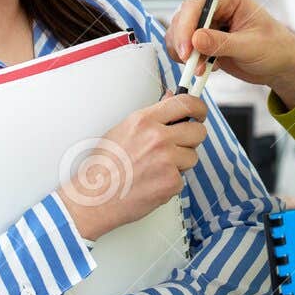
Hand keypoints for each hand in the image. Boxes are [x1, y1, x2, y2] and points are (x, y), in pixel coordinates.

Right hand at [59, 94, 207, 239]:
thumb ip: (152, 115)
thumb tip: (171, 98)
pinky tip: (152, 182)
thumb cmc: (104, 165)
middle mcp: (157, 138)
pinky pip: (183, 178)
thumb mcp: (124, 129)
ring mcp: (166, 160)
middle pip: (198, 131)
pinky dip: (171, 182)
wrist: (95, 197)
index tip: (199, 113)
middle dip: (192, 139)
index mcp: (144, 120)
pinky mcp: (171, 182)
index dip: (199, 108)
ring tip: (157, 168)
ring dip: (181, 163)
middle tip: (179, 145)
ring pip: (193, 156)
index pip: (186, 103)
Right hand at [164, 0, 294, 107]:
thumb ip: (222, 43)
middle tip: (191, 64)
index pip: (197, 5)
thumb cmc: (274, 48)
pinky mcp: (203, 39)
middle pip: (183, 18)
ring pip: (179, 33)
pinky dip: (189, 60)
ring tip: (202, 69)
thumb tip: (196, 39)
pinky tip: (206, 68)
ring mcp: (207, 22)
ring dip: (184, 54)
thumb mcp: (250, 46)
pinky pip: (184, 47)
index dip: (187, 27)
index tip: (187, 51)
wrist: (280, 65)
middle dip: (183, 43)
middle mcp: (215, 5)